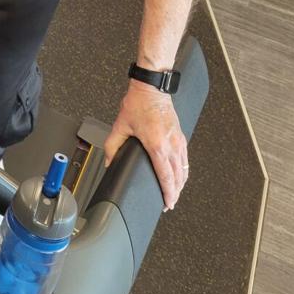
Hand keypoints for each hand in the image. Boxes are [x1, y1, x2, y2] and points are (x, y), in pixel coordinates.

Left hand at [104, 80, 188, 210]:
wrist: (151, 89)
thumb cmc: (138, 104)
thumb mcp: (120, 126)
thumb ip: (112, 146)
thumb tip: (109, 162)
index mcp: (157, 146)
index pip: (166, 177)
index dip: (168, 193)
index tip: (167, 203)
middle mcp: (171, 145)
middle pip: (178, 178)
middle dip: (175, 193)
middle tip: (169, 203)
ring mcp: (178, 141)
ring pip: (184, 170)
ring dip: (180, 184)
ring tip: (174, 193)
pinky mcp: (181, 137)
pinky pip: (185, 159)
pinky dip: (183, 171)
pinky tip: (178, 175)